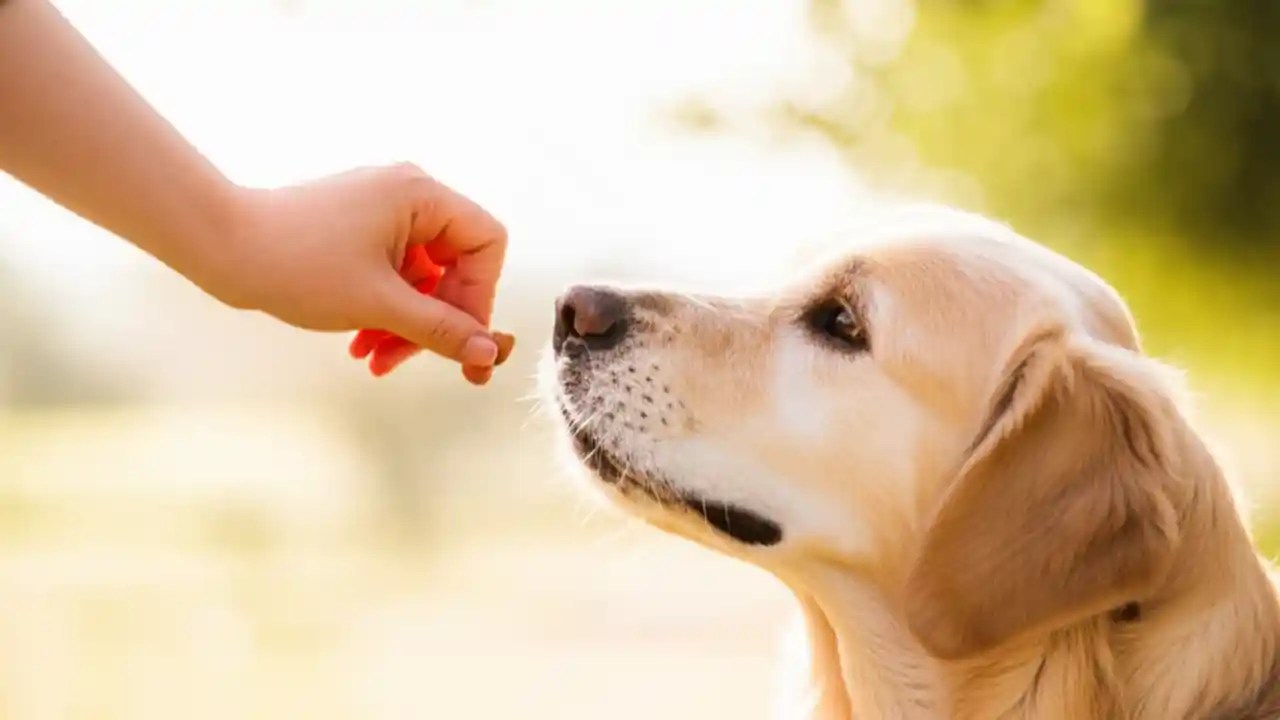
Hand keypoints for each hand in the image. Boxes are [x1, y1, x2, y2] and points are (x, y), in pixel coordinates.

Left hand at [204, 163, 508, 383]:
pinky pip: (392, 278)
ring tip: (378, 361)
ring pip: (421, 280)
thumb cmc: (297, 264)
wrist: (220, 247)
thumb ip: (441, 330)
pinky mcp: (358, 233)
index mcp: (421, 196)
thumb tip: (490, 354)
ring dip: (407, 326)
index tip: (463, 339)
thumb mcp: (379, 304)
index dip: (481, 295)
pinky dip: (384, 313)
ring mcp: (381, 213)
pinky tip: (362, 348)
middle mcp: (407, 196)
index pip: (486, 243)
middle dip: (437, 321)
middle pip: (454, 267)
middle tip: (427, 362)